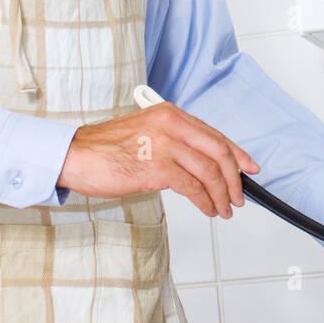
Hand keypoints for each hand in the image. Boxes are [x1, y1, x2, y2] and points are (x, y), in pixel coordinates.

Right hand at [58, 102, 260, 218]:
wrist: (75, 155)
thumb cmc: (105, 148)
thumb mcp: (145, 133)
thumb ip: (173, 142)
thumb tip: (200, 164)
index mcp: (169, 113)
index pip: (214, 134)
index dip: (237, 154)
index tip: (249, 168)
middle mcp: (171, 124)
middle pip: (218, 151)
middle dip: (234, 178)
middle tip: (238, 196)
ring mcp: (165, 145)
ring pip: (209, 172)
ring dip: (221, 195)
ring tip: (223, 209)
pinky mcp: (157, 167)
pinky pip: (193, 187)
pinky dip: (205, 201)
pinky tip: (207, 209)